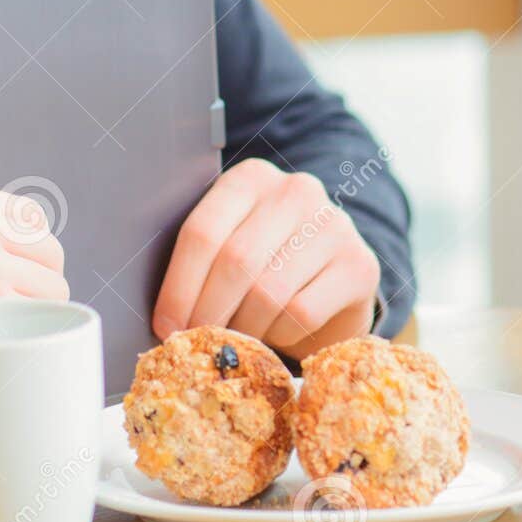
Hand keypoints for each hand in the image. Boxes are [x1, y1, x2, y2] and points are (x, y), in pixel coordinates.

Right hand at [0, 180, 67, 424]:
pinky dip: (30, 334)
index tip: (9, 277)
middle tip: (4, 308)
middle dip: (36, 281)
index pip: (26, 215)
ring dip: (35, 310)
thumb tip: (14, 234)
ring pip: (53, 282)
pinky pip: (45, 314)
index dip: (27, 253)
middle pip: (46, 246)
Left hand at [152, 157, 380, 359]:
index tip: (166, 325)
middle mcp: (296, 192)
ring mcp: (334, 226)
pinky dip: (279, 335)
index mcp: (251, 178)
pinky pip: (302, 313)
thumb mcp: (229, 247)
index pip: (203, 231)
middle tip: (194, 343)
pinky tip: (274, 333)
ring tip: (235, 340)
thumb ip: (200, 263)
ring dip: (244, 328)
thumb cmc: (265, 266)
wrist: (331, 278)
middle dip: (206, 312)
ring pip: (269, 292)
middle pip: (236, 261)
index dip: (179, 285)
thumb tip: (161, 319)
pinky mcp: (360, 265)